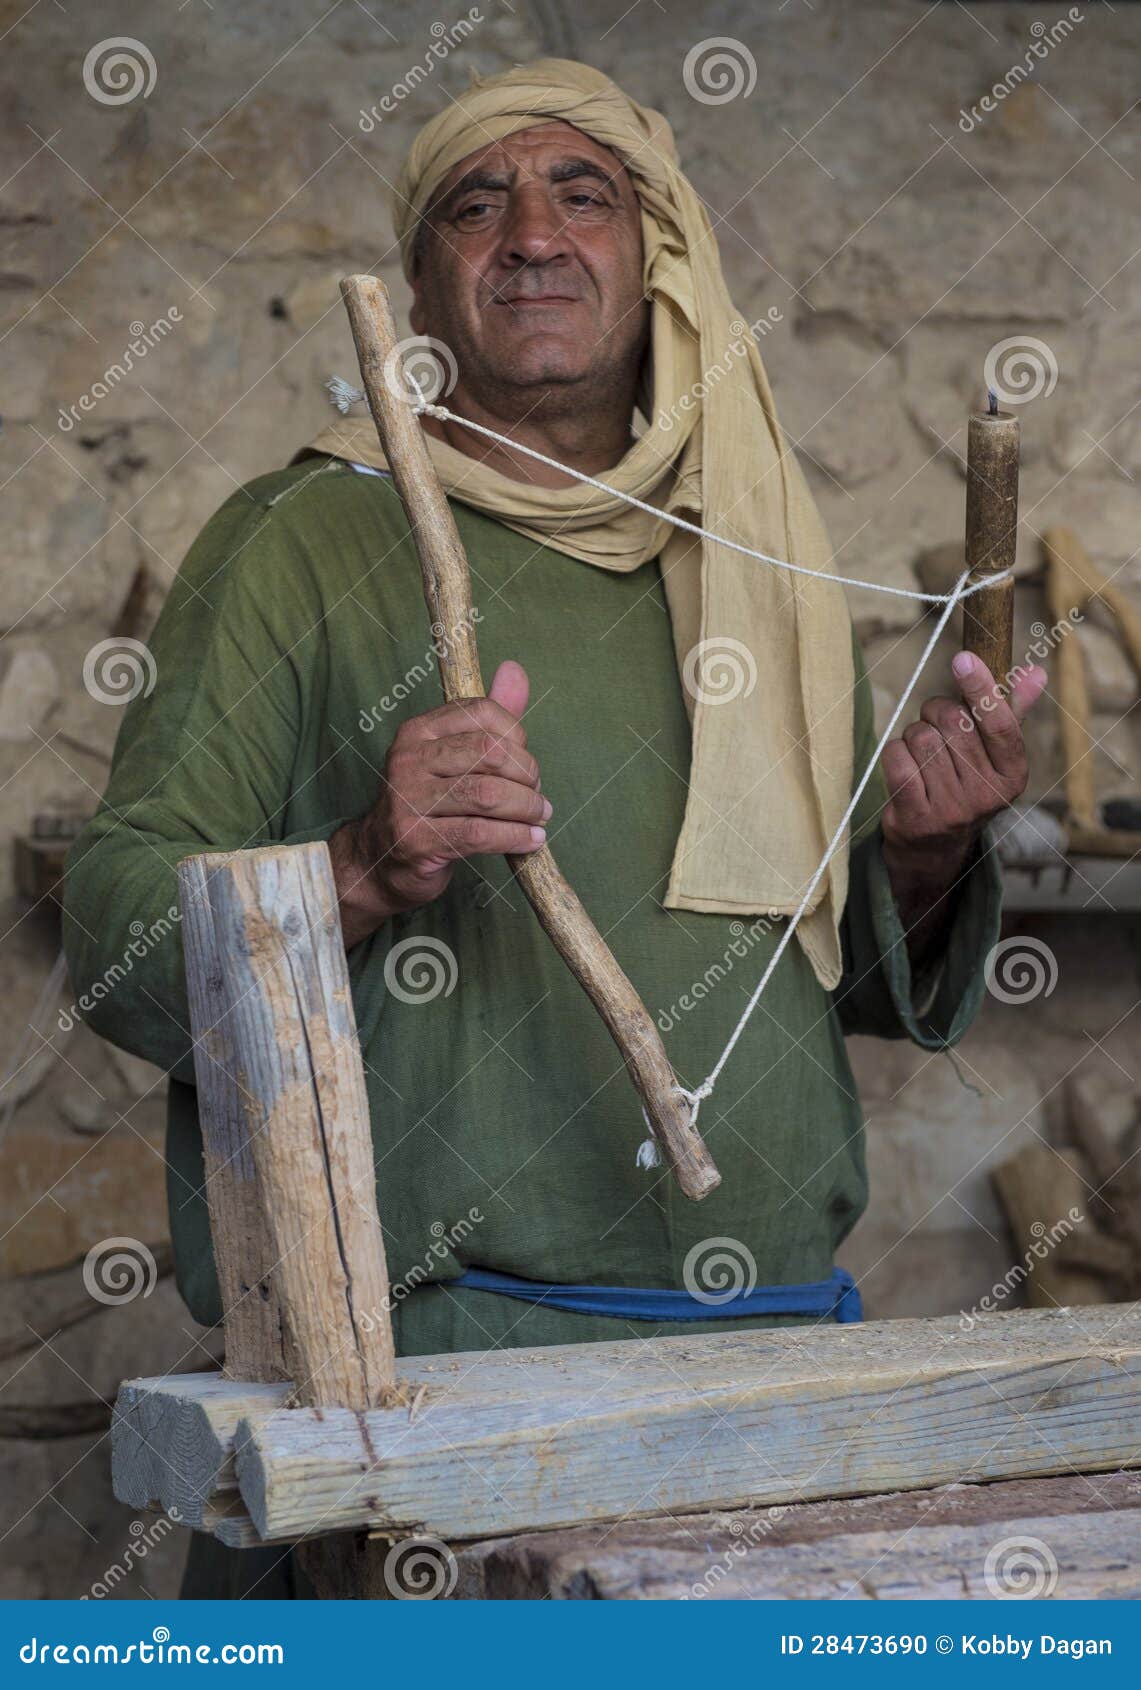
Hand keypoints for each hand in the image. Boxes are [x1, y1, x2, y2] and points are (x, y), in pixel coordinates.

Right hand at [331, 660, 549, 945]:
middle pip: (490, 752)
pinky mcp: (417, 840)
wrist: (381, 859)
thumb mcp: (454, 756)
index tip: (525, 762)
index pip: (481, 712)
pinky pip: (480, 833)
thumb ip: (488, 718)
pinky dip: (516, 836)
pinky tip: (532, 839)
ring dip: (527, 808)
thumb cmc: (429, 803)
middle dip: (527, 775)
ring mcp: (409, 799)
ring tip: (540, 818)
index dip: (517, 736)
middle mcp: (408, 759)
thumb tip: (515, 670)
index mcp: (418, 731)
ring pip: (489, 795)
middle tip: (537, 797)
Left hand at [880, 653, 1046, 959]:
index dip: (981, 688)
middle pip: (953, 723)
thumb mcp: (994, 754)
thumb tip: (1035, 672)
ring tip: (920, 749)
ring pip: (921, 738)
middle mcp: (987, 795)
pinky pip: (897, 759)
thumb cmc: (964, 784)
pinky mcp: (916, 817)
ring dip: (914, 733)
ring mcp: (952, 810)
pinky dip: (894, 751)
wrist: (934, 847)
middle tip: (934, 722)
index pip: (1000, 723)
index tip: (963, 659)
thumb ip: (1011, 712)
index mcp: (1013, 774)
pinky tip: (902, 762)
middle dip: (936, 711)